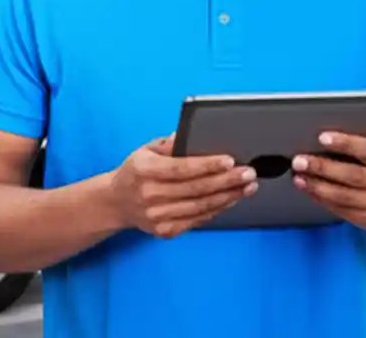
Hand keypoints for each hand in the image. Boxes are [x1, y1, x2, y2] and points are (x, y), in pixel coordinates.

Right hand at [109, 135, 257, 238]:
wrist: (116, 202)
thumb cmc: (136, 172)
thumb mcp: (146, 149)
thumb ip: (169, 143)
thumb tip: (191, 135)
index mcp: (144, 170)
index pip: (182, 168)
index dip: (208, 165)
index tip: (230, 160)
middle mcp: (149, 194)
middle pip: (196, 188)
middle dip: (227, 180)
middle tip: (248, 173)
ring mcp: (157, 215)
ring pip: (201, 206)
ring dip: (228, 197)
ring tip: (246, 187)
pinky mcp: (165, 230)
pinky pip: (198, 220)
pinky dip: (217, 210)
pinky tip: (230, 200)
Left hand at [291, 125, 365, 230]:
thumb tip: (338, 116)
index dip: (346, 143)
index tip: (322, 137)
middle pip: (354, 175)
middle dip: (323, 167)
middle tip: (299, 160)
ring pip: (346, 197)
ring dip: (318, 187)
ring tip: (298, 177)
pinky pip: (344, 212)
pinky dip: (323, 201)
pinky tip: (310, 191)